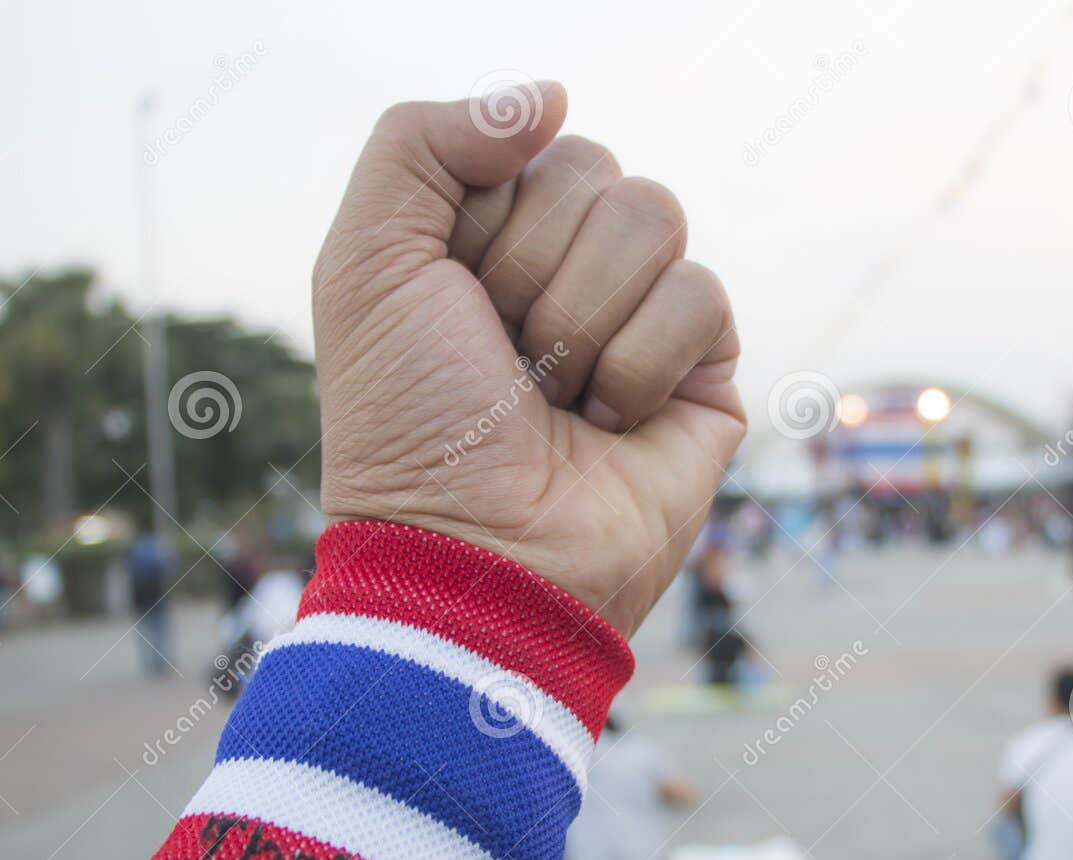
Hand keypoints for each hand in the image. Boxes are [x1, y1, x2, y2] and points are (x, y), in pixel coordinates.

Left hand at [312, 82, 743, 638]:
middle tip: (508, 362)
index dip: (486, 221)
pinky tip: (612, 426)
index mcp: (491, 238)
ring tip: (558, 399)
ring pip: (655, 218)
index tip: (456, 307)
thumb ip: (422, 139)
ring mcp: (641, 319)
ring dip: (583, 319)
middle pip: (595, 173)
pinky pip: (701, 295)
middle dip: (532, 272)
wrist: (474, 550)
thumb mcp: (367, 259)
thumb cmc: (411, 422)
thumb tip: (550, 96)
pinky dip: (640, 365)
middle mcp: (570, 272)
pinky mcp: (705, 372)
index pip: (529, 147)